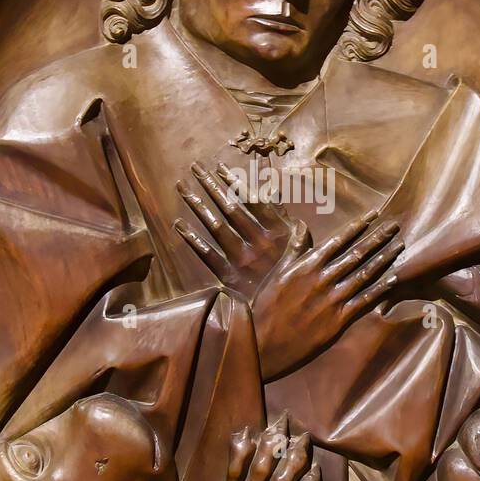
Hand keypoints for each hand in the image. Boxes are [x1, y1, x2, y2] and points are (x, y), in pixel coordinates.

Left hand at [174, 161, 291, 297]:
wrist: (287, 313)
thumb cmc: (296, 274)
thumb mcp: (301, 243)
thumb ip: (287, 219)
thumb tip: (274, 193)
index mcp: (277, 232)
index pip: (252, 199)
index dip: (235, 181)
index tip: (220, 167)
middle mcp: (257, 242)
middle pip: (230, 207)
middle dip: (211, 185)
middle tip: (196, 168)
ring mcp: (241, 259)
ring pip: (215, 226)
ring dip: (198, 205)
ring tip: (182, 187)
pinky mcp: (229, 276)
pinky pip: (207, 254)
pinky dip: (191, 239)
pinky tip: (178, 224)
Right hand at [251, 212, 402, 378]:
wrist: (264, 342)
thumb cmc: (267, 306)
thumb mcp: (278, 273)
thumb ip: (295, 249)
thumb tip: (302, 224)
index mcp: (308, 265)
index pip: (338, 240)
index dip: (358, 226)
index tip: (374, 215)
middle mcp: (324, 279)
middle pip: (356, 254)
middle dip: (377, 238)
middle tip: (394, 226)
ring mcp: (333, 299)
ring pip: (364, 274)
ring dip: (383, 259)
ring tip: (398, 247)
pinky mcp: (338, 320)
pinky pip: (364, 301)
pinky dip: (380, 289)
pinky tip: (393, 279)